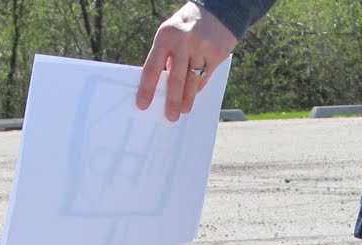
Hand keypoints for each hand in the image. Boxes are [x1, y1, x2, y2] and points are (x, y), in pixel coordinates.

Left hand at [136, 1, 237, 121]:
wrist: (218, 10)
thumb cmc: (186, 27)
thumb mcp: (170, 35)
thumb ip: (165, 57)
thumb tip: (162, 86)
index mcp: (165, 36)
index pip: (152, 67)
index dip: (147, 88)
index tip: (142, 105)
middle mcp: (183, 42)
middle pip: (176, 79)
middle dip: (172, 101)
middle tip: (170, 117)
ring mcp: (202, 48)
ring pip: (192, 81)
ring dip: (187, 99)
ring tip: (183, 110)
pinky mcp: (217, 54)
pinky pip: (205, 77)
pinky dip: (199, 86)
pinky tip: (194, 94)